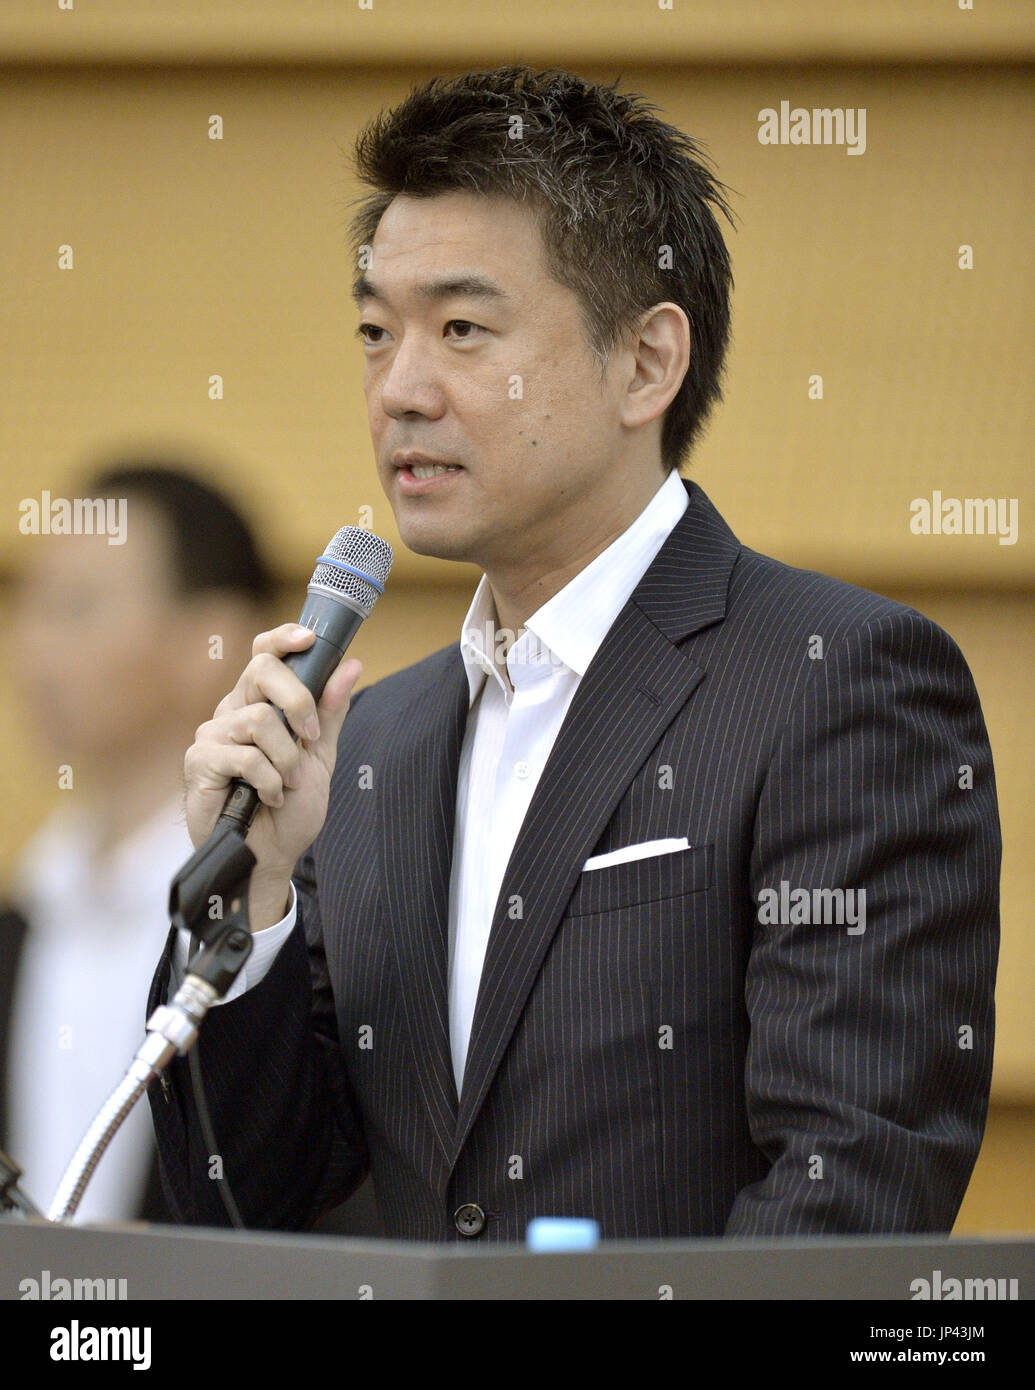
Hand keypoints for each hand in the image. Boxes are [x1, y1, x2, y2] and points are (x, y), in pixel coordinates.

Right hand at [183, 623, 361, 927]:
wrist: (269, 858)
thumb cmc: (288, 808)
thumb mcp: (320, 756)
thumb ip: (330, 711)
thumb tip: (350, 665)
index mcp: (259, 704)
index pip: (263, 655)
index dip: (283, 638)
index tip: (310, 637)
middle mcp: (231, 711)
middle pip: (261, 671)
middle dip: (299, 701)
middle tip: (310, 739)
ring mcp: (212, 735)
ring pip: (260, 719)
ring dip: (287, 758)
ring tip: (288, 784)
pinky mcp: (199, 762)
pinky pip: (245, 755)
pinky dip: (268, 780)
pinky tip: (268, 797)